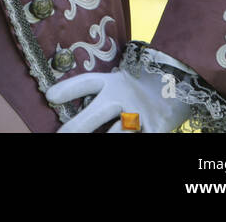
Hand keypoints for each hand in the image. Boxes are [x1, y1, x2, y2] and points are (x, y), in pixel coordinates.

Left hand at [46, 66, 191, 132]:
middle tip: (61, 135)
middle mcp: (124, 97)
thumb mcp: (113, 82)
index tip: (49, 97)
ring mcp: (141, 115)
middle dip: (79, 126)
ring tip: (87, 140)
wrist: (176, 85)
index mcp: (111, 83)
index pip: (87, 83)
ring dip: (107, 137)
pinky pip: (139, 139)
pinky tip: (119, 139)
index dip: (69, 89)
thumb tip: (51, 97)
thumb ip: (88, 90)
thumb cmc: (132, 89)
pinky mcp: (157, 129)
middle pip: (98, 112)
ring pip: (119, 132)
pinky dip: (129, 141)